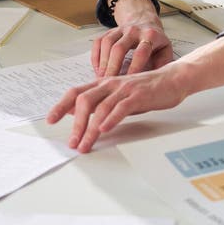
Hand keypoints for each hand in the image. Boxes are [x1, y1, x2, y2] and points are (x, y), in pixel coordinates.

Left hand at [47, 63, 186, 151]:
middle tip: (71, 142)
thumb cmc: (146, 90)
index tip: (51, 120)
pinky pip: (121, 107)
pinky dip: (112, 118)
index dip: (62, 105)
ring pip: (101, 107)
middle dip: (75, 124)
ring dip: (90, 128)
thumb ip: (101, 103)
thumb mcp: (119, 96)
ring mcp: (124, 89)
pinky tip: (105, 129)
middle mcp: (111, 84)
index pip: (76, 92)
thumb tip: (78, 113)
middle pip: (85, 100)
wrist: (172, 79)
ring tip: (85, 144)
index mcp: (104, 83)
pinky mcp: (138, 95)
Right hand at [91, 10, 172, 76]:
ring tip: (102, 78)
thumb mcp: (165, 50)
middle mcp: (134, 30)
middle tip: (110, 83)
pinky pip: (98, 41)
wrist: (146, 22)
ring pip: (107, 43)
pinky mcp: (110, 31)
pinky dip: (96, 57)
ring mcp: (120, 29)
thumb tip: (154, 82)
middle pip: (119, 47)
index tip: (128, 82)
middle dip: (113, 67)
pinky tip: (98, 69)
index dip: (134, 68)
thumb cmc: (156, 42)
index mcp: (150, 35)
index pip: (140, 52)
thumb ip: (162, 65)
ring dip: (103, 63)